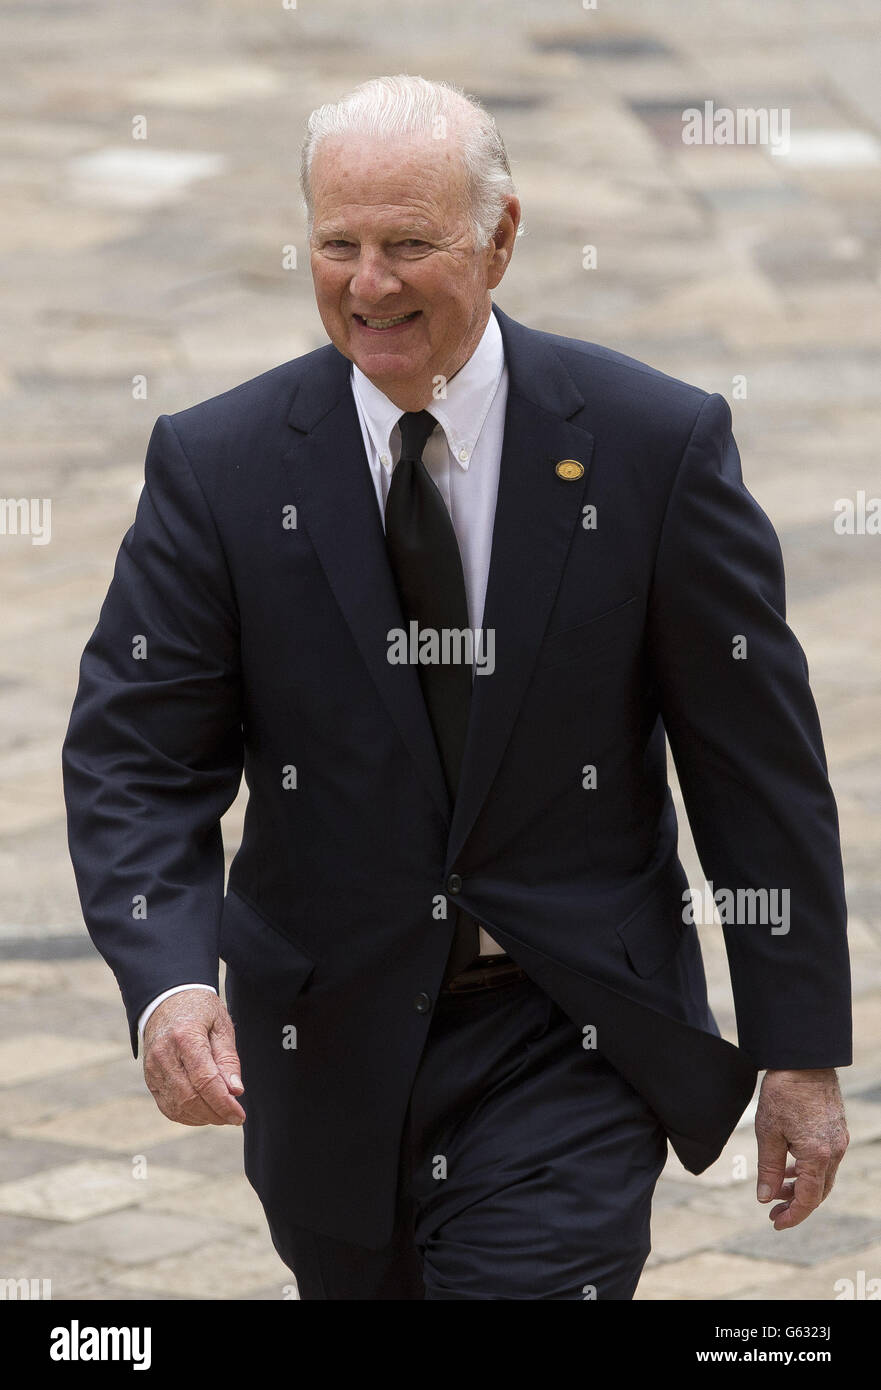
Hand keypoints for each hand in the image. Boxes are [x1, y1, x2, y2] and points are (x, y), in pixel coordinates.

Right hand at [143, 990, 244, 1126]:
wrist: (167, 1001)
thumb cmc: (199, 1011)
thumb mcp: (221, 1025)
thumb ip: (228, 1059)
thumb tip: (235, 1091)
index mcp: (185, 1037)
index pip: (205, 1081)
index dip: (224, 1103)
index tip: (240, 1116)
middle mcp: (164, 1055)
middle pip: (190, 1098)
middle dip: (215, 1114)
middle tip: (234, 1116)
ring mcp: (153, 1069)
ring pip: (178, 1107)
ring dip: (202, 1118)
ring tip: (221, 1114)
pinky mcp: (150, 1078)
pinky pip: (168, 1106)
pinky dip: (187, 1116)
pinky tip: (204, 1113)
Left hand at [754, 1068, 847, 1229]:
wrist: (804, 1059)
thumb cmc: (783, 1092)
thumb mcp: (769, 1132)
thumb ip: (769, 1168)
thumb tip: (765, 1198)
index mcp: (818, 1155)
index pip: (809, 1199)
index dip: (793, 1215)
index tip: (776, 1222)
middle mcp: (834, 1151)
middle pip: (818, 1191)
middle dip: (797, 1204)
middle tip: (774, 1210)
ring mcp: (838, 1140)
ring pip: (823, 1176)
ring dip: (802, 1186)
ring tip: (778, 1188)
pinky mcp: (836, 1129)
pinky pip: (825, 1160)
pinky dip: (809, 1169)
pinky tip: (791, 1165)